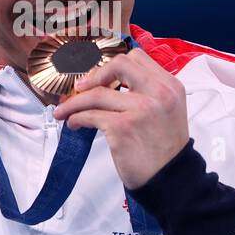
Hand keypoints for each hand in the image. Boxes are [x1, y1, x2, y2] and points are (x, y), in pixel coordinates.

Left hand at [52, 47, 188, 189]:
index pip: (136, 58)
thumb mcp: (167, 110)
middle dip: (93, 75)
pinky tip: (74, 124)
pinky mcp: (123, 127)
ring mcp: (141, 109)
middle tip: (79, 88)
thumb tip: (108, 83)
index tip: (97, 79)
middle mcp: (158, 93)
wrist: (170, 177)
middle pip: (118, 65)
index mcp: (170, 86)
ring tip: (64, 111)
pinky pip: (90, 115)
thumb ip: (147, 92)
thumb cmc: (163, 147)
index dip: (111, 66)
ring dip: (74, 102)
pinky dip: (76, 118)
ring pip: (96, 93)